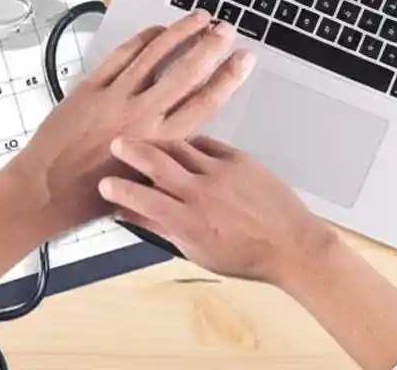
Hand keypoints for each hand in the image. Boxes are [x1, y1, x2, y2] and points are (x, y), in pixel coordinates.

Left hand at [5, 9, 256, 235]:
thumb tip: (192, 138)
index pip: (206, 100)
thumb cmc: (93, 195)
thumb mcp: (146, 180)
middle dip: (211, 45)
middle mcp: (142, 115)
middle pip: (187, 71)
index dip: (229, 77)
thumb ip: (171, 156)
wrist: (46, 191)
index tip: (244, 59)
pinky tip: (158, 30)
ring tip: (200, 17)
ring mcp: (115, 97)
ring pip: (156, 54)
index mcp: (161, 142)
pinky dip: (143, 39)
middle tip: (227, 29)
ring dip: (181, 32)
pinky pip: (122, 54)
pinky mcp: (91, 87)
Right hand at [97, 134, 336, 284]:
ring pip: (179, 147)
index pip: (141, 199)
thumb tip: (132, 218)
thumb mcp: (197, 252)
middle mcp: (201, 193)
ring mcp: (221, 172)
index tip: (105, 184)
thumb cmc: (247, 256)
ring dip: (158, 142)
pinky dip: (190, 143)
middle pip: (155, 162)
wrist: (292, 245)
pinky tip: (183, 145)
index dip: (118, 189)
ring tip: (145, 140)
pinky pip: (206, 143)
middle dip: (130, 150)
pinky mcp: (240, 160)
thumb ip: (162, 230)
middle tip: (117, 144)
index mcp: (187, 221)